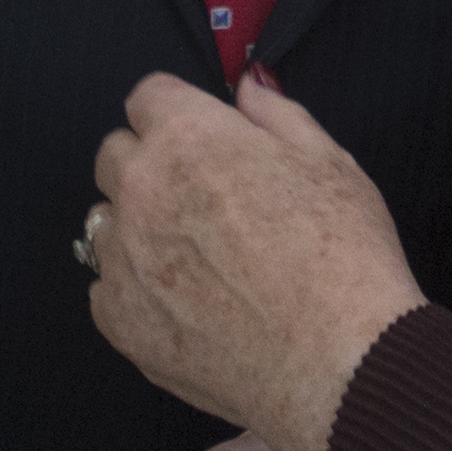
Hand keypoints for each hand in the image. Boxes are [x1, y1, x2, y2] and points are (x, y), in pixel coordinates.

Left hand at [88, 68, 426, 450]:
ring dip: (137, 227)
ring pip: (106, 221)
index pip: (146, 96)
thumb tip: (246, 86)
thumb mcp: (327, 160)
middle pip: (115, 155)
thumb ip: (274, 112)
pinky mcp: (119, 321)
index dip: (177, 113)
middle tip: (202, 198)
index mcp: (187, 136)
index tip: (202, 138)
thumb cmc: (345, 256)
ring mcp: (122, 258)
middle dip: (150, 163)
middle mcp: (141, 189)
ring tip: (196, 259)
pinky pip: (106, 288)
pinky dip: (136, 290)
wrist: (340, 364)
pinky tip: (187, 306)